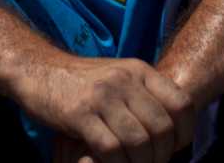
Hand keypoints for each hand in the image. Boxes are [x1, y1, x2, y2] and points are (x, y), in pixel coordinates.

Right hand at [19, 55, 192, 162]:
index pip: (181, 104)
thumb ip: (143, 96)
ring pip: (138, 142)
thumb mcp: (119, 77)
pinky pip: (110, 149)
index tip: (175, 147)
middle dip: (161, 155)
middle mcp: (124, 80)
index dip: (185, 132)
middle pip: (161, 128)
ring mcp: (102, 96)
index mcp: (139, 71)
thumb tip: (172, 128)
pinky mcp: (79, 114)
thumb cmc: (82, 82)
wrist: (38, 70)